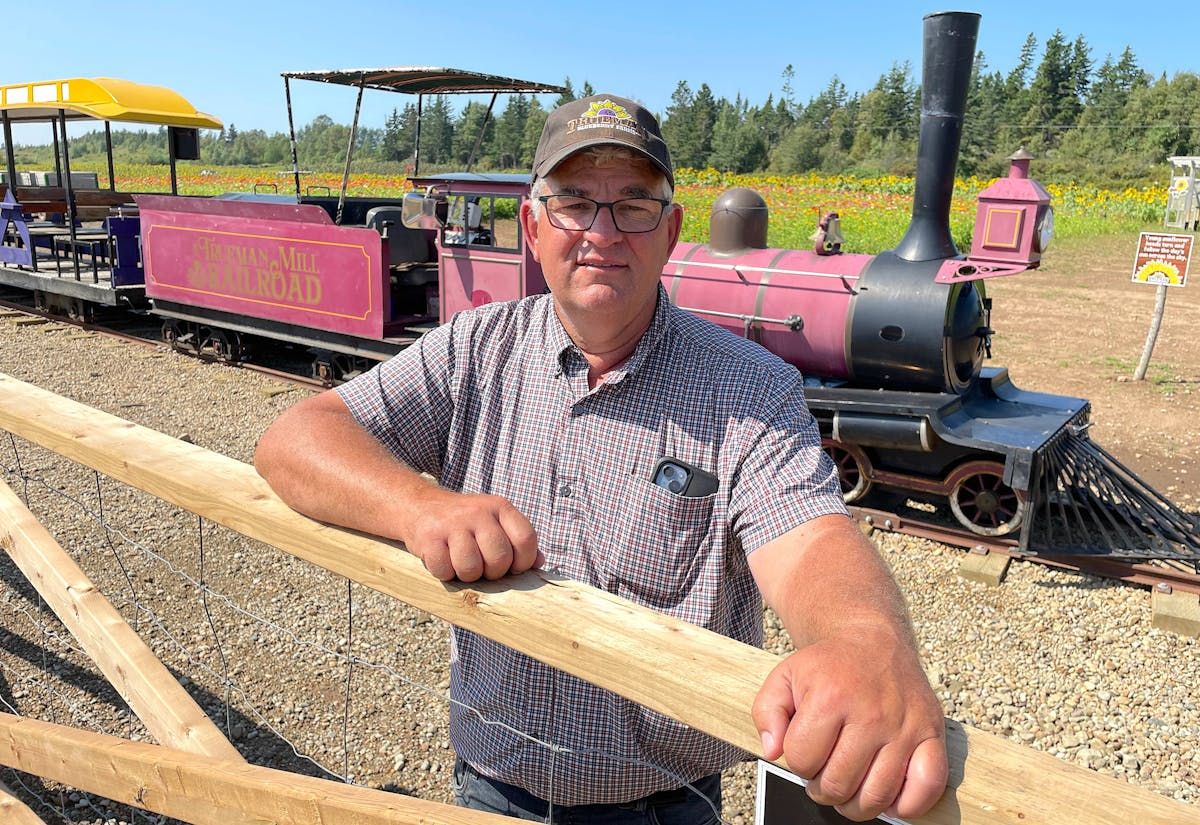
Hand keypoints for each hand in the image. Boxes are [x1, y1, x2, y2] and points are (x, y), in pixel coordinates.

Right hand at [403, 488, 540, 581]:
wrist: (421, 507)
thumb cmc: (466, 523)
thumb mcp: (495, 523)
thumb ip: (518, 542)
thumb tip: (541, 563)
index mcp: (500, 507)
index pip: (526, 539)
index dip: (523, 562)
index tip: (513, 567)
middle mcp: (478, 512)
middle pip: (499, 559)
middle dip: (492, 573)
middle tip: (482, 567)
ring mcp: (452, 523)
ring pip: (471, 569)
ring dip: (467, 575)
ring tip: (461, 563)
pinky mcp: (428, 537)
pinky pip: (444, 570)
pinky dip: (444, 573)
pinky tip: (443, 560)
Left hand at [752, 627, 947, 821]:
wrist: (873, 642)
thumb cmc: (828, 666)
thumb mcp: (784, 677)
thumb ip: (767, 713)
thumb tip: (772, 751)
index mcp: (831, 697)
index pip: (802, 761)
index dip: (798, 762)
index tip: (805, 749)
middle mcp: (871, 714)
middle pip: (838, 785)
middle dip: (822, 788)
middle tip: (824, 774)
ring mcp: (904, 727)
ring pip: (877, 796)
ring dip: (856, 804)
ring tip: (848, 788)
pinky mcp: (932, 734)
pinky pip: (926, 788)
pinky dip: (906, 806)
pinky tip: (888, 797)